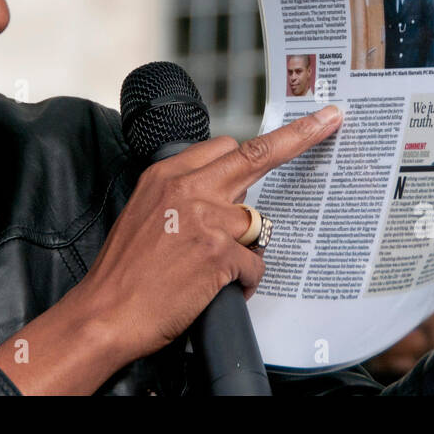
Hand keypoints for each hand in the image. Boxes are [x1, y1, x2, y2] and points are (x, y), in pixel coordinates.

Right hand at [74, 105, 342, 364]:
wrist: (105, 313)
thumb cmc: (123, 273)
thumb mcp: (143, 213)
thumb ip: (181, 194)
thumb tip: (223, 197)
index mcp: (165, 174)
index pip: (223, 146)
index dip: (257, 144)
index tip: (293, 123)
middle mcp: (188, 187)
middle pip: (256, 154)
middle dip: (299, 135)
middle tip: (328, 120)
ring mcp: (206, 219)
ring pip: (256, 223)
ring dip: (246, 249)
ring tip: (216, 272)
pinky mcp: (219, 254)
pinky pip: (254, 265)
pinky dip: (243, 283)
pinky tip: (221, 291)